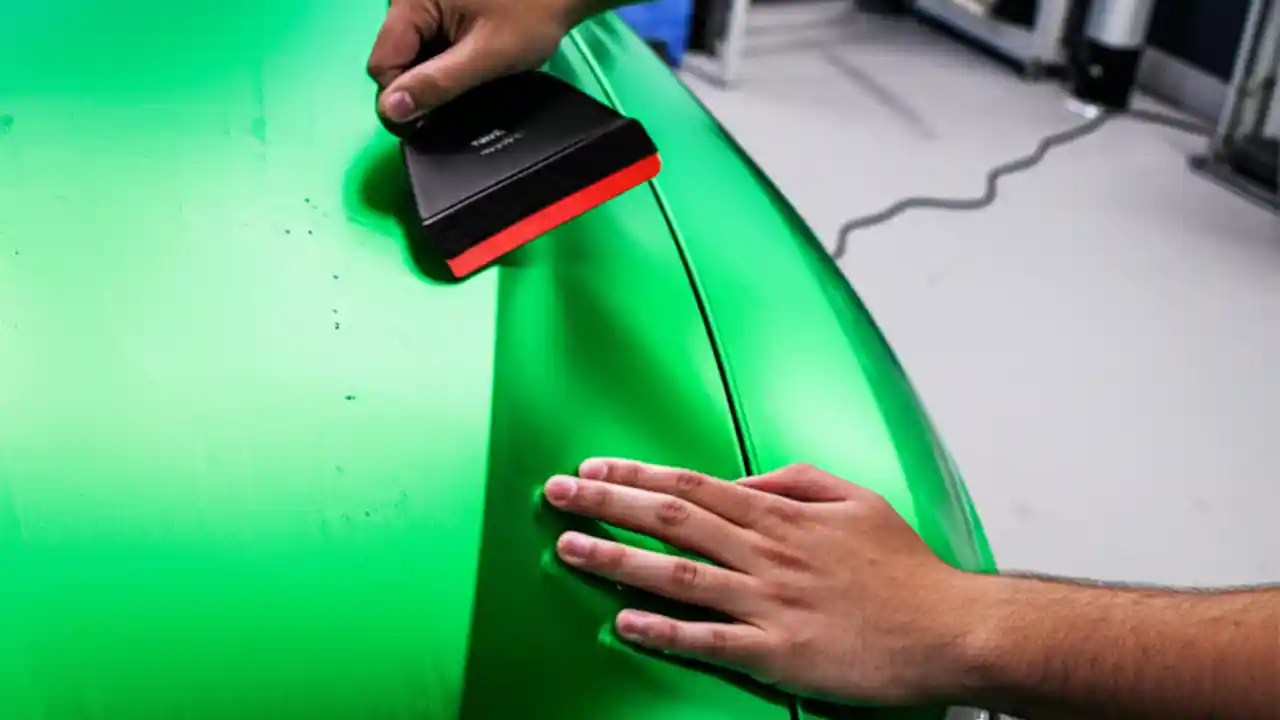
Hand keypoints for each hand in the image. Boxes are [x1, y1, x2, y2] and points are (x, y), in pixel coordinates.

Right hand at [367, 0, 594, 121]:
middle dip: (421, 83)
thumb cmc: (533, 13)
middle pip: (393, 59)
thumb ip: (438, 83)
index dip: (402, 98)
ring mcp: (422, 3)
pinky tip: (468, 58)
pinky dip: (442, 59)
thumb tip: (392, 109)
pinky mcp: (435, 8)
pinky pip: (425, 44)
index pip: (382, 64)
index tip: (431, 119)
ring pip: (409, 55)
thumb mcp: (487, 56)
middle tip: (463, 89)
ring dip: (433, 73)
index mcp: (411, 0)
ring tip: (471, 70)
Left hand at [543, 460, 985, 704]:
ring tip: (571, 548)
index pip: (694, 485)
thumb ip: (798, 479)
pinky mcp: (778, 653)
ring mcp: (770, 603)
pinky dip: (664, 631)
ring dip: (618, 559)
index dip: (638, 475)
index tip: (594, 468)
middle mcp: (768, 553)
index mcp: (783, 515)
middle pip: (672, 520)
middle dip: (608, 504)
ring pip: (678, 575)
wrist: (952, 629)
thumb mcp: (858, 499)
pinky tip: (624, 622)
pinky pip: (710, 641)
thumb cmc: (905, 569)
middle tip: (558, 495)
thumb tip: (744, 477)